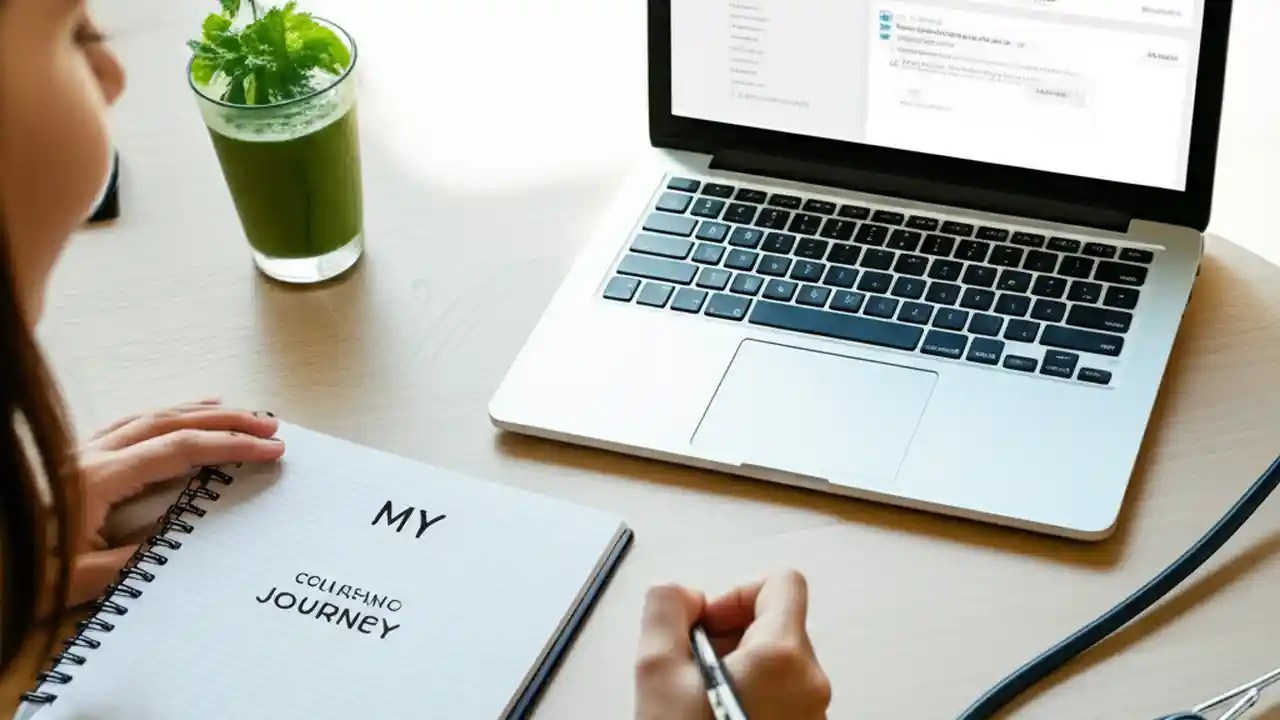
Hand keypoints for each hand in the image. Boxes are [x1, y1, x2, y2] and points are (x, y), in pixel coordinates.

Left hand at [71, 399, 284, 605]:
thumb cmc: (20, 571)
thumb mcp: (75, 580)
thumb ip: (130, 562)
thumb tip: (180, 541)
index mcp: (98, 479)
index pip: (180, 450)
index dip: (230, 446)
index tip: (269, 449)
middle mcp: (91, 455)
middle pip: (171, 421)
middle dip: (226, 420)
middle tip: (270, 424)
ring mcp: (80, 453)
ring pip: (149, 416)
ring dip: (197, 410)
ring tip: (237, 409)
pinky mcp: (72, 460)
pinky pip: (127, 424)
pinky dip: (162, 415)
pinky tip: (175, 416)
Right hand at [635, 570, 830, 719]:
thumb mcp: (656, 672)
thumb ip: (665, 610)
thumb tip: (680, 595)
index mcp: (784, 658)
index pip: (782, 581)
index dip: (735, 593)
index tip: (705, 623)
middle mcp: (811, 684)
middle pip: (776, 622)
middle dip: (728, 634)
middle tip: (692, 666)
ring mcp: (813, 713)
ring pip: (776, 660)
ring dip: (736, 666)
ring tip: (700, 697)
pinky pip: (782, 693)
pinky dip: (750, 693)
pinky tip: (716, 715)